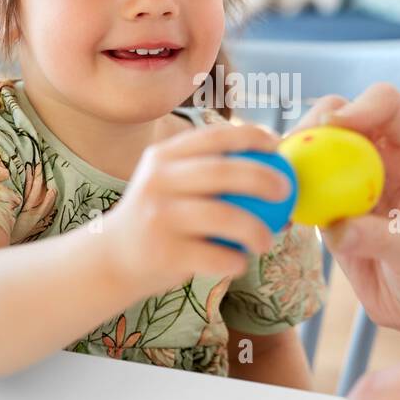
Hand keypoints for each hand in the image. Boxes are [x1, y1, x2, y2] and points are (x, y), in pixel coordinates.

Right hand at [100, 122, 292, 296]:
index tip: (277, 147)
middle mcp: (159, 181)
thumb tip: (274, 166)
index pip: (215, 137)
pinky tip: (240, 262)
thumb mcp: (170, 183)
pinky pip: (215, 255)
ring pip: (224, 216)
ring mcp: (160, 216)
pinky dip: (234, 260)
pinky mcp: (164, 251)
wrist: (113, 257)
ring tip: (267, 241)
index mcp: (164, 156)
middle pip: (223, 172)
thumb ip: (208, 170)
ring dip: (256, 230)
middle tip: (286, 192)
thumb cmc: (160, 217)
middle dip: (264, 178)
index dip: (252, 136)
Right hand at [290, 83, 399, 339]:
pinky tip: (281, 217)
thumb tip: (338, 227)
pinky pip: (297, 188)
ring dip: (290, 160)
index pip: (386, 104)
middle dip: (310, 125)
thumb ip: (382, 238)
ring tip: (280, 190)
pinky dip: (283, 194)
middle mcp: (376, 154)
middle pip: (335, 114)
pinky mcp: (325, 204)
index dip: (359, 106)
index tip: (334, 128)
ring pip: (309, 147)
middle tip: (291, 156)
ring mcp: (347, 178)